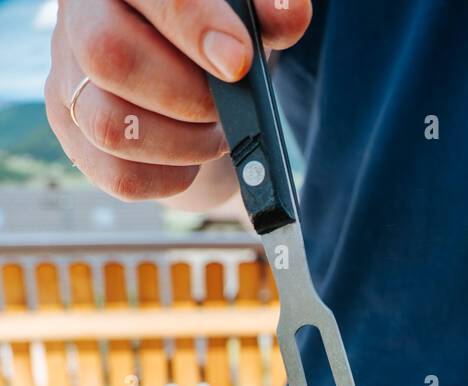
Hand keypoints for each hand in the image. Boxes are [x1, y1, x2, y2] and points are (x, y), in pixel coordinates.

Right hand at [46, 0, 311, 201]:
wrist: (185, 71)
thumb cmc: (213, 30)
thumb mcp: (242, 15)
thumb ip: (266, 11)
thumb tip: (291, 13)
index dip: (193, 27)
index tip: (238, 63)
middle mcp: (80, 17)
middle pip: (108, 57)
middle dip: (184, 96)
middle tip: (226, 107)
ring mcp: (68, 77)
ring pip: (109, 126)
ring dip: (181, 144)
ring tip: (214, 133)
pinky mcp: (73, 132)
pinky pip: (118, 177)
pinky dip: (170, 178)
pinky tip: (190, 159)